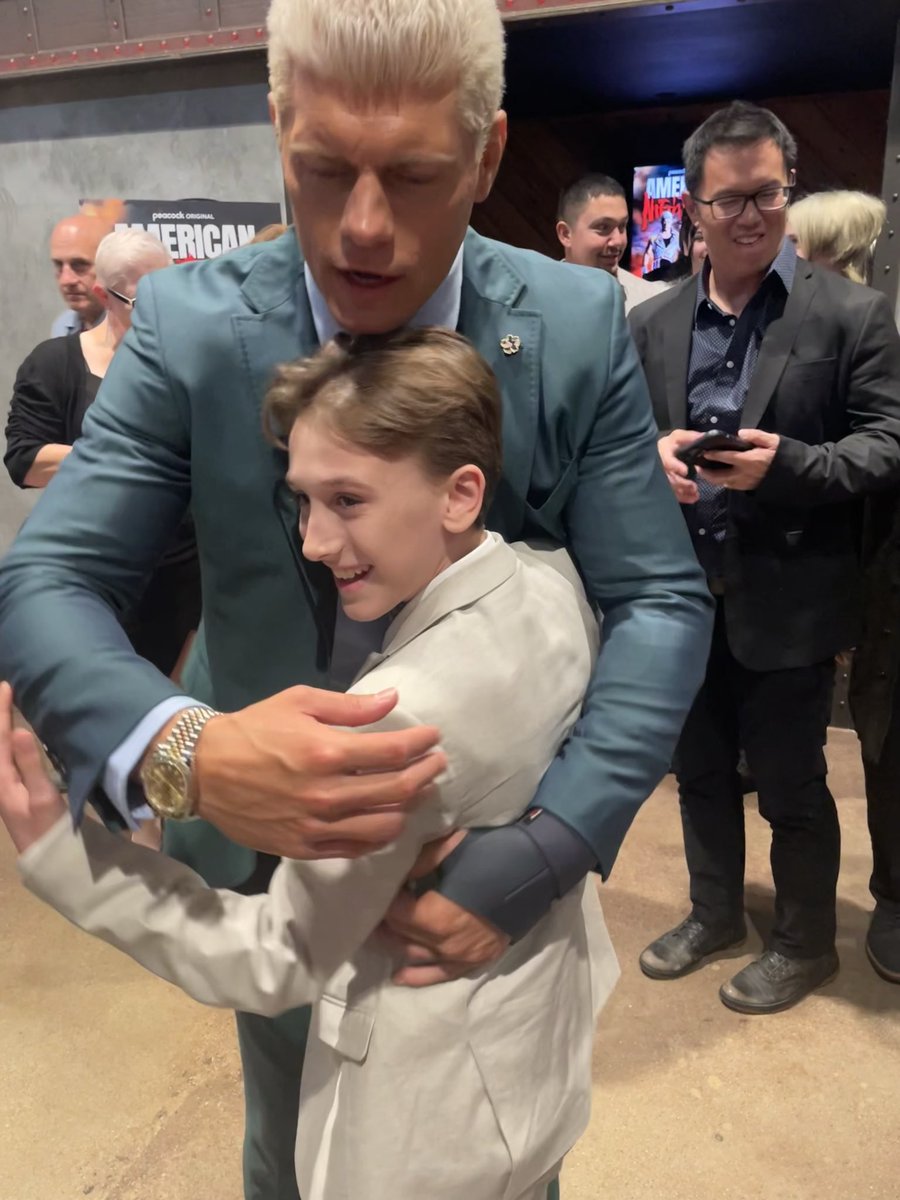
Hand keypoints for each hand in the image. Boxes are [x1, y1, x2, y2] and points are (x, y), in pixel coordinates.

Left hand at [0, 682, 66, 853]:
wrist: (49, 861)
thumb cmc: (48, 829)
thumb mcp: (42, 796)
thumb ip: (30, 763)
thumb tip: (18, 729)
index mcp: (0, 780)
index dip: (1, 711)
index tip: (5, 686)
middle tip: (2, 691)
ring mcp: (4, 787)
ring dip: (0, 728)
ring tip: (3, 708)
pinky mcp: (13, 791)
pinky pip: (5, 757)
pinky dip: (5, 741)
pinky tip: (12, 736)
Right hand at [185, 686, 446, 859]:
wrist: (203, 770)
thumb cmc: (254, 729)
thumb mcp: (300, 702)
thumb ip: (350, 706)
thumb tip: (393, 699)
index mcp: (327, 752)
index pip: (394, 752)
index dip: (422, 744)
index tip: (434, 737)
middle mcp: (327, 793)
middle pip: (398, 790)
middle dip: (427, 774)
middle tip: (436, 763)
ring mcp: (316, 826)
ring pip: (385, 826)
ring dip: (410, 808)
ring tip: (417, 792)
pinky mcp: (305, 848)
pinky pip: (357, 849)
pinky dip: (381, 835)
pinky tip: (388, 819)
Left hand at [380, 831, 509, 985]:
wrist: (538, 866)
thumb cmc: (493, 852)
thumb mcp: (451, 848)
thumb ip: (420, 862)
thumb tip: (396, 872)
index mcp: (438, 915)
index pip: (397, 913)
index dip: (386, 900)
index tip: (378, 888)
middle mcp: (446, 943)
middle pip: (404, 935)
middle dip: (387, 921)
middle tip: (374, 908)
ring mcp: (462, 956)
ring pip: (417, 956)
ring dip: (397, 944)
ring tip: (379, 933)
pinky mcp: (476, 961)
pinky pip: (441, 975)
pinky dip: (419, 976)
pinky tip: (399, 975)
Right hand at [657, 429, 699, 503]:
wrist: (659, 453)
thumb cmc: (670, 444)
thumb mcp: (678, 436)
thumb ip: (689, 437)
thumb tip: (704, 437)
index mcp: (663, 452)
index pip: (667, 461)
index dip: (675, 466)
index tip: (685, 471)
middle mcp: (661, 466)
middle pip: (669, 478)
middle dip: (682, 483)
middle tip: (694, 487)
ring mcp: (662, 478)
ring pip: (671, 488)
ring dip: (683, 492)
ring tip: (695, 493)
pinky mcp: (666, 486)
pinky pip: (672, 493)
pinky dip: (683, 497)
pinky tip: (693, 498)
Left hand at [699, 428, 779, 490]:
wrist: (794, 474)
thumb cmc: (783, 455)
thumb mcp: (773, 441)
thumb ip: (756, 436)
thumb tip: (741, 433)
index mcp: (750, 460)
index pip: (726, 457)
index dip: (713, 455)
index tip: (703, 451)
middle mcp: (744, 474)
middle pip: (719, 476)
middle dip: (706, 472)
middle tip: (698, 466)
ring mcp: (745, 483)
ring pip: (722, 483)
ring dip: (711, 478)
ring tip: (704, 471)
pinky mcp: (747, 489)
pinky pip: (730, 486)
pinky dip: (721, 481)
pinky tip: (718, 476)